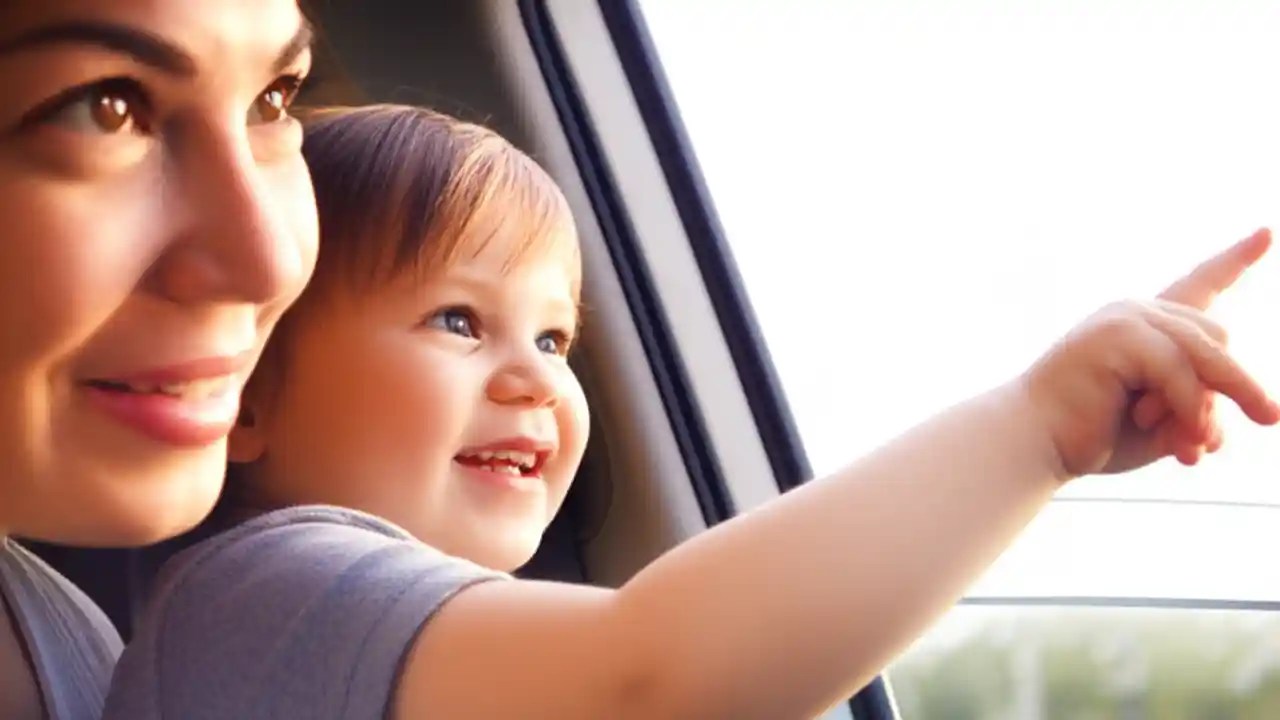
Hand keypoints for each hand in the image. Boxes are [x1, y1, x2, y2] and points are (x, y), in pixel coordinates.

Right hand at [1020, 228, 1278, 478]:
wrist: (1032, 441)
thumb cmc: (1090, 435)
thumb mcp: (1159, 423)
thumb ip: (1195, 408)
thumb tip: (1222, 412)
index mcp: (1144, 328)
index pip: (1199, 285)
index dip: (1234, 260)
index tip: (1266, 234)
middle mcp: (1136, 312)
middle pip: (1216, 336)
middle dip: (1232, 388)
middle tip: (1212, 443)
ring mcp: (1126, 318)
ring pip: (1206, 353)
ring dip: (1213, 406)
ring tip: (1204, 448)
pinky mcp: (1119, 335)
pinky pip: (1180, 371)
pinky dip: (1185, 408)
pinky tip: (1176, 442)